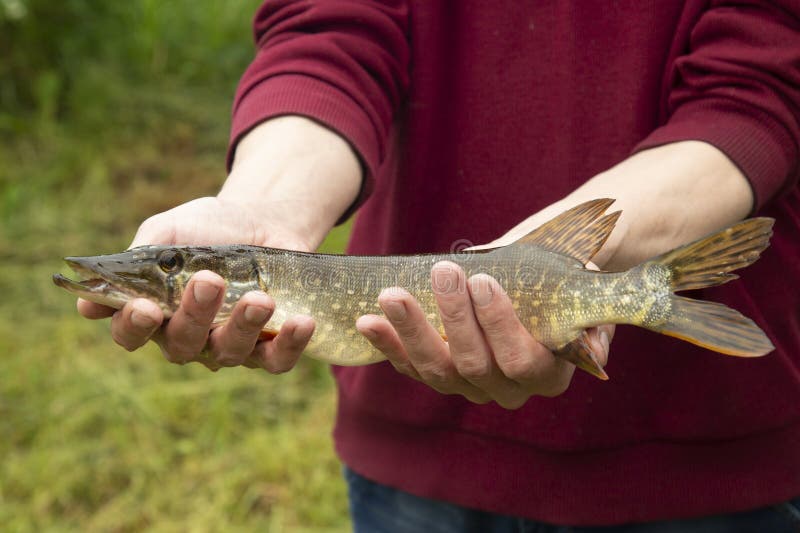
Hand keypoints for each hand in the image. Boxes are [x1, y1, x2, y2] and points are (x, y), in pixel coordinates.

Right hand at [77, 115, 361, 371]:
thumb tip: (85, 307)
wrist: (266, 217)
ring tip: (260, 298)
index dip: (135, 327)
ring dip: (243, 326)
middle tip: (209, 280)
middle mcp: (190, 338)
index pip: (132, 334)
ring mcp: (231, 347)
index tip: (147, 308)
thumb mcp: (170, 232)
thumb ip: (135, 263)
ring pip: (229, 354)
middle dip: (194, 315)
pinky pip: (277, 360)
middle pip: (182, 345)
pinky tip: (302, 322)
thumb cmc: (210, 227)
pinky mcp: (272, 346)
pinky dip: (290, 345)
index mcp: (157, 313)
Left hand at [356, 262, 613, 408]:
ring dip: (412, 331)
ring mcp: (468, 387)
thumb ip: (590, 311)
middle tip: (442, 272)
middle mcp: (508, 390)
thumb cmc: (558, 279)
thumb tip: (597, 350)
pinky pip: (409, 367)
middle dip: (455, 318)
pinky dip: (388, 345)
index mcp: (550, 373)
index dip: (502, 325)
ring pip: (436, 371)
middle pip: (474, 367)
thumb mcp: (583, 288)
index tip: (484, 281)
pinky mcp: (437, 375)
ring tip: (392, 295)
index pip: (524, 360)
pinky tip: (368, 321)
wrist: (532, 279)